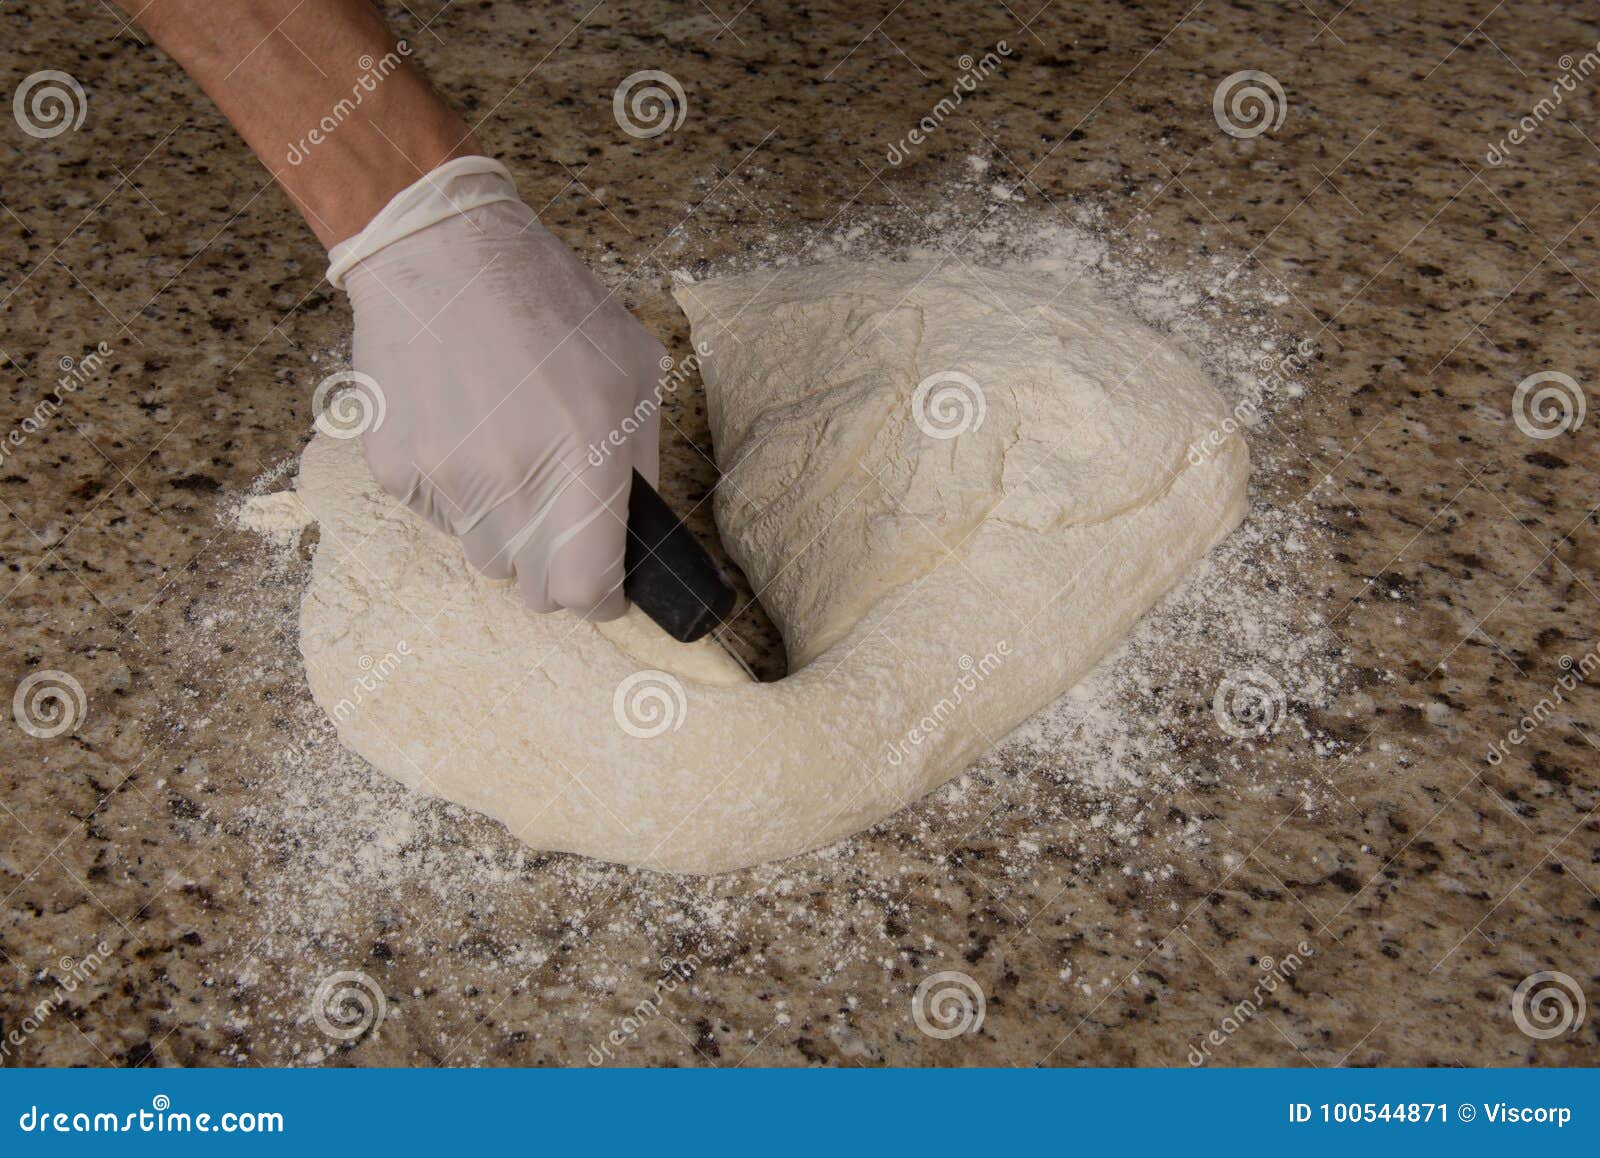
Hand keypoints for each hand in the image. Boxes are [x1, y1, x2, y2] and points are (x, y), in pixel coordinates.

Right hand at [330, 159, 666, 619]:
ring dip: (507, 531)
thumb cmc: (551, 304)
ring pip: (485, 557)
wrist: (441, 251)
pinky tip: (466, 435)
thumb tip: (640, 531)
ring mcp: (447, 474)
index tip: (607, 591)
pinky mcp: (395, 467)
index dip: (602, 601)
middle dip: (556, 568)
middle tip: (563, 520)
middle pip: (534, 587)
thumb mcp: (634, 367)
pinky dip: (457, 498)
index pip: (585, 587)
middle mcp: (512, 472)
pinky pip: (437, 520)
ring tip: (512, 460)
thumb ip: (643, 459)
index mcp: (584, 449)